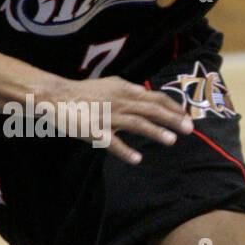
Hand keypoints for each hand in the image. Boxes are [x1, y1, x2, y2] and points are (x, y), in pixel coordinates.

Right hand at [49, 76, 193, 164]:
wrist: (56, 97)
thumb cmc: (84, 93)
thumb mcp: (109, 84)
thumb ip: (128, 88)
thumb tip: (146, 91)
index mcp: (124, 91)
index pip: (155, 97)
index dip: (173, 106)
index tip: (186, 115)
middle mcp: (119, 102)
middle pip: (151, 110)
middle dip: (172, 118)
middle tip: (189, 128)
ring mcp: (107, 117)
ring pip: (136, 123)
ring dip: (155, 132)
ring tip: (171, 140)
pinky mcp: (94, 131)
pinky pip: (112, 142)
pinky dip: (125, 150)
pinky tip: (137, 159)